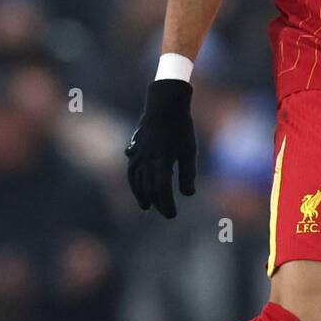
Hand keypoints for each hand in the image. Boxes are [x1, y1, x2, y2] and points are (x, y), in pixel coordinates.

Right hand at [126, 79, 196, 217]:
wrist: (164, 106)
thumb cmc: (181, 128)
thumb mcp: (189, 150)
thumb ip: (188, 173)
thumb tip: (188, 194)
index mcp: (162, 160)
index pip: (162, 189)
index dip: (166, 204)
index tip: (172, 214)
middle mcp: (146, 160)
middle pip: (149, 188)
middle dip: (158, 203)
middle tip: (167, 213)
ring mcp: (137, 155)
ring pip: (137, 181)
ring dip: (142, 195)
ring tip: (147, 206)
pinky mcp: (134, 150)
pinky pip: (131, 171)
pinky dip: (134, 183)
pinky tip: (138, 187)